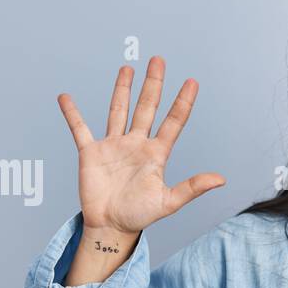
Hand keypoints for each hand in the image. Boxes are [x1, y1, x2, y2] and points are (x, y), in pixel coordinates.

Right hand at [57, 55, 225, 235]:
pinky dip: (72, 114)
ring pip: (118, 110)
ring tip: (128, 68)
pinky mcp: (91, 152)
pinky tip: (66, 98)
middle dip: (153, 84)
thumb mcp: (169, 202)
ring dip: (122, 89)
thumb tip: (221, 179)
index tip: (192, 81)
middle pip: (146, 107)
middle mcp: (136, 144)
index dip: (182, 102)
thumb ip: (192, 188)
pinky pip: (80, 128)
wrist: (111, 227)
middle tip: (159, 60)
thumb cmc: (140, 216)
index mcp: (156, 154)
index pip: (173, 122)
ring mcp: (113, 146)